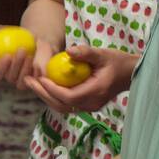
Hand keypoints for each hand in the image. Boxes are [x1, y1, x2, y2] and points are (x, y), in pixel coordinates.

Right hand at [0, 23, 54, 90]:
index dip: (0, 67)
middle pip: (10, 77)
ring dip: (25, 69)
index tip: (7, 55)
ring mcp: (22, 81)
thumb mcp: (5, 31)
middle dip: (16, 65)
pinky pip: (34, 80)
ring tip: (30, 55)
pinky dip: (36, 73)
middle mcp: (10, 77)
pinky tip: (37, 65)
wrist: (34, 41)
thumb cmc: (17, 37)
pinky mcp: (34, 81)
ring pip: (21, 81)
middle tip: (21, 51)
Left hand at [24, 44, 138, 114]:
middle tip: (27, 80)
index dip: (53, 90)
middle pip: (62, 105)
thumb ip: (86, 53)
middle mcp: (92, 103)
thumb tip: (69, 51)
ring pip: (62, 107)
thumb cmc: (117, 62)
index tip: (40, 78)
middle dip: (42, 94)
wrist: (131, 74)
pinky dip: (53, 96)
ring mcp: (89, 106)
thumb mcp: (103, 54)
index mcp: (96, 92)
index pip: (69, 97)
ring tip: (31, 83)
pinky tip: (43, 85)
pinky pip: (66, 104)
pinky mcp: (86, 105)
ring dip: (45, 96)